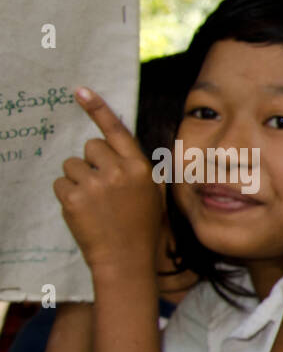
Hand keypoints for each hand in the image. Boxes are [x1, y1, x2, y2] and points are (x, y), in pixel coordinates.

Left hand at [52, 88, 160, 275]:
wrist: (127, 260)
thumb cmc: (141, 229)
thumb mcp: (152, 195)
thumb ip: (137, 170)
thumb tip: (121, 149)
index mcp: (139, 169)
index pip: (116, 131)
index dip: (98, 109)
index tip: (80, 91)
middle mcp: (118, 172)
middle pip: (90, 147)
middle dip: (90, 162)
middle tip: (100, 186)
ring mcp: (95, 184)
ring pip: (72, 165)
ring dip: (77, 180)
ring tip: (93, 202)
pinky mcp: (75, 198)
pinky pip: (61, 184)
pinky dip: (68, 196)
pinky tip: (83, 211)